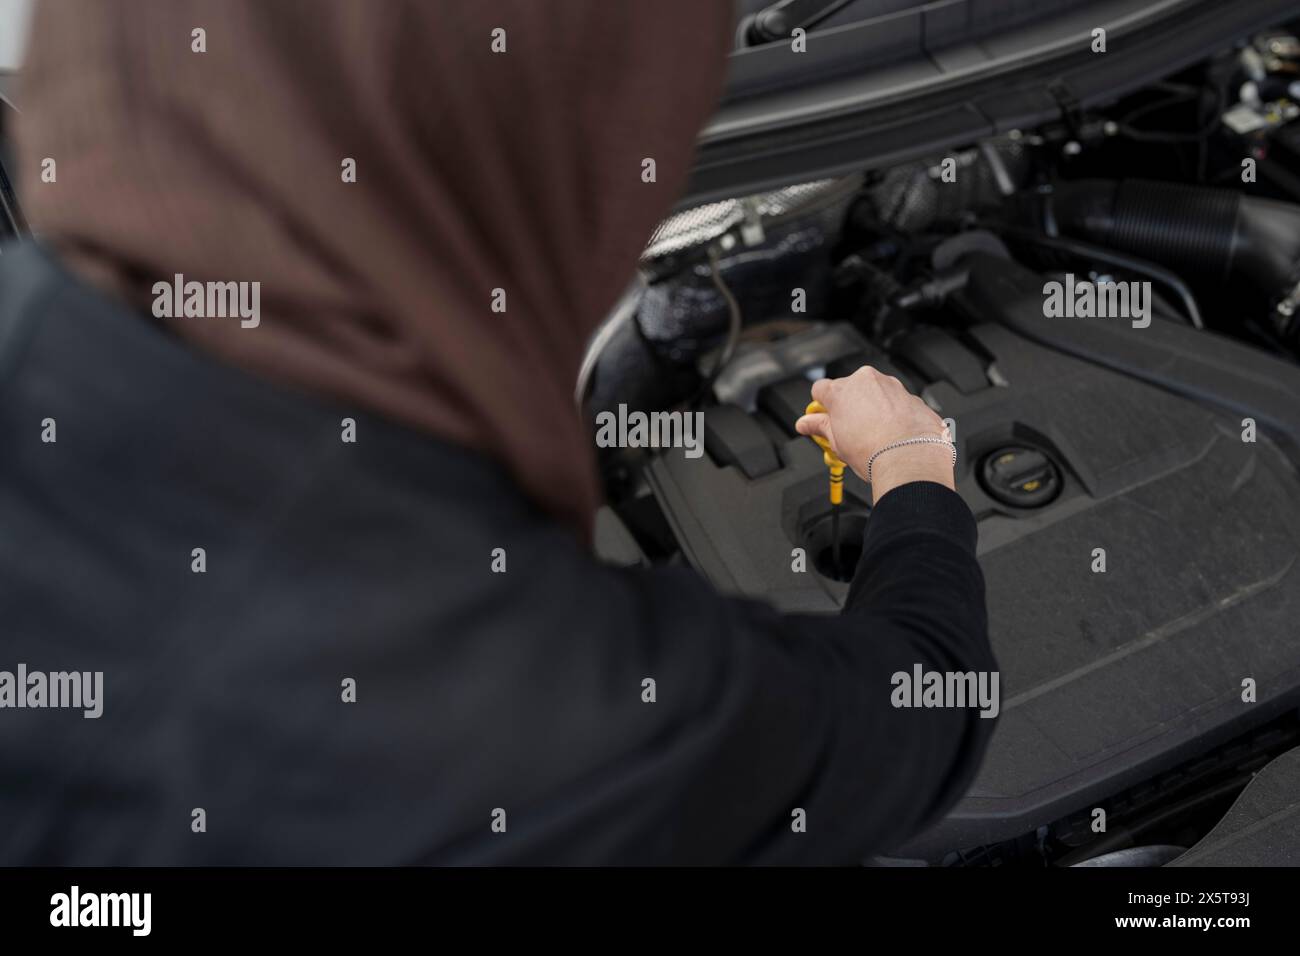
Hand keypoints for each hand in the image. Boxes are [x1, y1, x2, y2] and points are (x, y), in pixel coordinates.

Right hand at [794, 366, 953, 503]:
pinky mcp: (911, 396)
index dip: (821, 406)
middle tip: (850, 432)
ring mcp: (891, 386)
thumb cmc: (873, 452)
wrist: (909, 459)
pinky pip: (896, 401)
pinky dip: (894, 414)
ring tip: (875, 435)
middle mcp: (866, 381)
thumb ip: (820, 427)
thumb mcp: (837, 442)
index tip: (824, 419)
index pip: (820, 389)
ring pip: (875, 393)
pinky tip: (893, 434)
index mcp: (841, 390)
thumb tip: (806, 423)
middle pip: (850, 389)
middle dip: (849, 407)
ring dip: (872, 409)